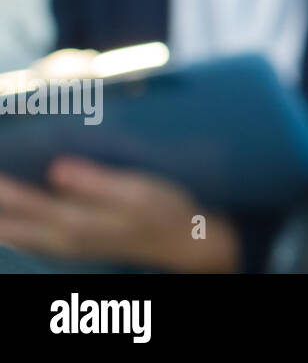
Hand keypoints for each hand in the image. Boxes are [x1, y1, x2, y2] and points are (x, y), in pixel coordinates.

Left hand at [0, 157, 240, 271]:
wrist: (182, 242)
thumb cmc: (165, 210)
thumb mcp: (139, 192)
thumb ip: (97, 182)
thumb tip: (57, 168)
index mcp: (79, 222)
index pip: (27, 203)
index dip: (4, 187)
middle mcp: (64, 238)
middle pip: (13, 225)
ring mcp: (65, 246)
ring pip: (17, 236)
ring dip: (2, 219)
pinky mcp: (70, 245)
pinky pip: (28, 241)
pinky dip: (13, 230)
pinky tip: (7, 223)